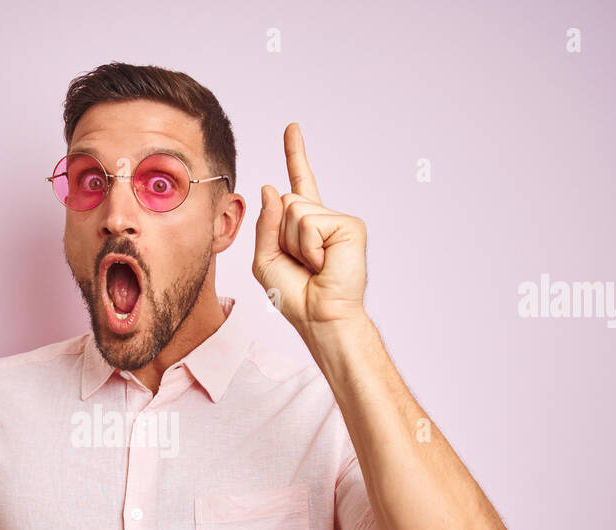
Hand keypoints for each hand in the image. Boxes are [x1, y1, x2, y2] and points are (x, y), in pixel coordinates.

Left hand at [252, 122, 368, 330]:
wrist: (319, 317)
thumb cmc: (295, 295)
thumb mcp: (265, 260)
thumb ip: (266, 224)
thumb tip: (272, 187)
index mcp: (304, 224)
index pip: (299, 182)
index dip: (296, 154)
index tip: (292, 128)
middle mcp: (323, 217)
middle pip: (284, 202)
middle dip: (281, 236)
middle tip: (302, 264)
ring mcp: (338, 220)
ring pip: (295, 211)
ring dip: (295, 244)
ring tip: (313, 265)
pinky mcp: (350, 225)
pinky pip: (310, 223)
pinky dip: (309, 247)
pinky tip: (323, 262)